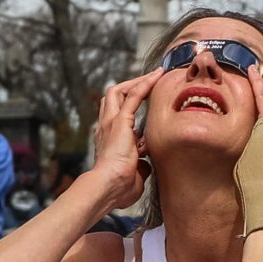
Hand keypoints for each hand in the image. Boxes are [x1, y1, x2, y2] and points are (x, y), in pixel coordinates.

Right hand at [88, 68, 161, 204]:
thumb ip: (141, 165)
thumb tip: (147, 164)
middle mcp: (106, 126)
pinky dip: (144, 84)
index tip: (147, 100)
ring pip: (120, 91)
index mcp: (110, 137)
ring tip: (154, 75)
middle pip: (114, 96)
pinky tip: (156, 77)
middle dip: (131, 86)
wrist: (109, 187)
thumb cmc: (119, 186)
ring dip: (137, 81)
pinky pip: (133, 96)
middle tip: (150, 80)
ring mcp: (111, 122)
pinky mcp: (120, 121)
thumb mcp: (134, 173)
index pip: (117, 113)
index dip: (129, 105)